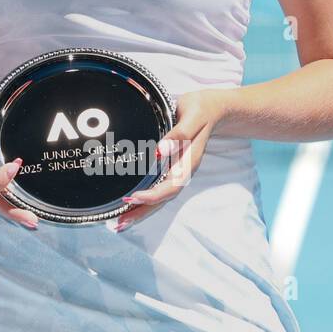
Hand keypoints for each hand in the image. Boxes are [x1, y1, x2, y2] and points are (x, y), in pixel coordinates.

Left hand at [113, 88, 228, 231]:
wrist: (213, 108)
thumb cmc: (201, 109)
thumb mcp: (193, 116)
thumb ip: (179, 133)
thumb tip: (161, 150)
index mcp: (189, 161)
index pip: (171, 185)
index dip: (152, 195)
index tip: (132, 198)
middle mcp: (183, 170)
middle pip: (163, 198)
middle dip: (142, 212)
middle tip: (119, 223)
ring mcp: (177, 170)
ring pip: (160, 196)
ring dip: (141, 210)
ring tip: (120, 221)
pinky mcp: (171, 166)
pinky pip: (158, 187)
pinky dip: (145, 199)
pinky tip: (130, 203)